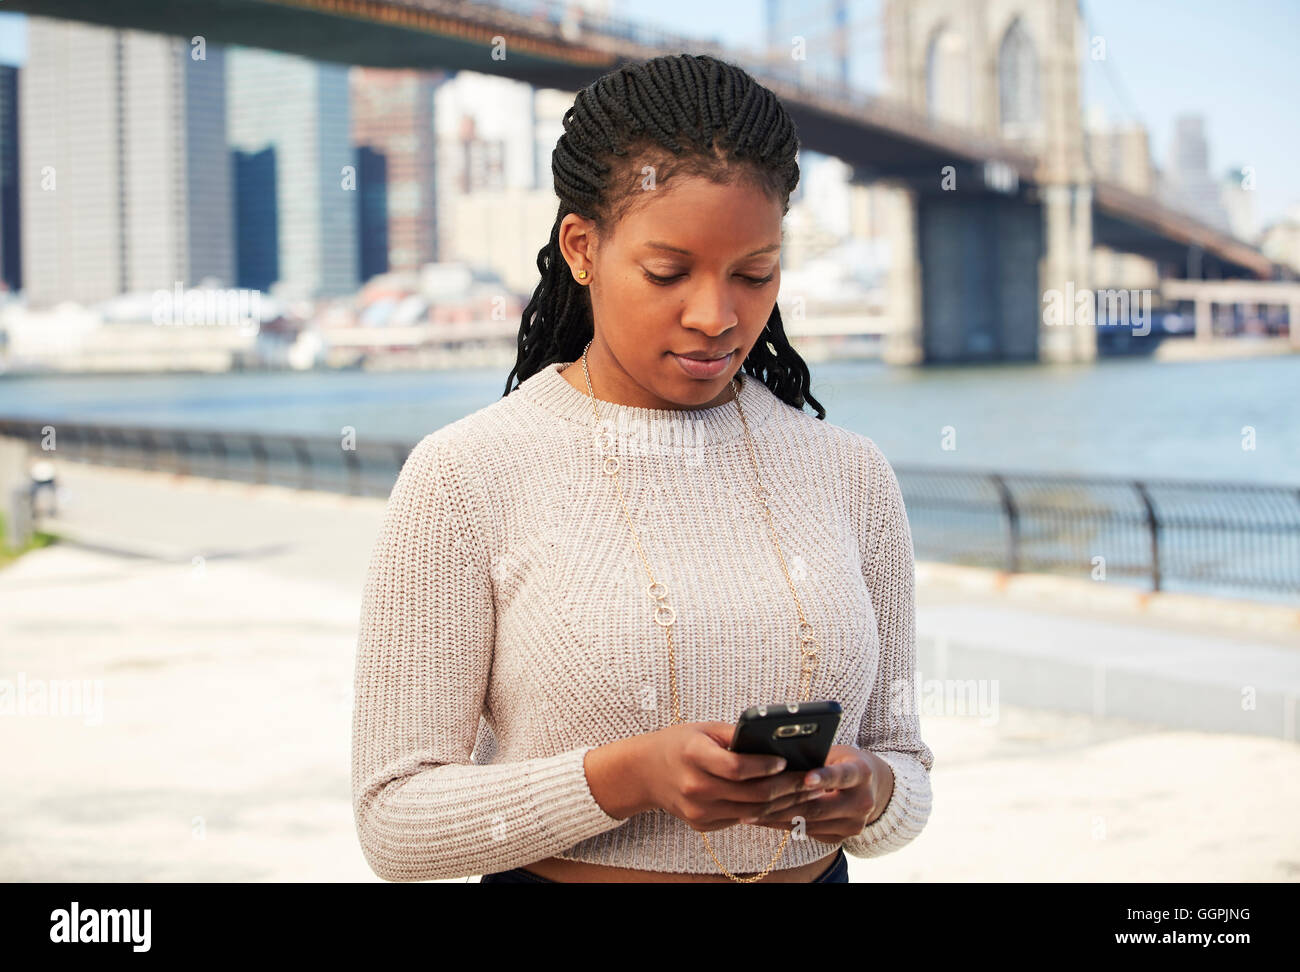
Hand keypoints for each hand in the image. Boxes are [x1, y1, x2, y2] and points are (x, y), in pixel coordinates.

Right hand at [636, 722, 821, 832]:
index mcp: (693, 756)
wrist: (644, 773)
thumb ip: (737, 735)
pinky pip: (740, 818)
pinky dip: (764, 811)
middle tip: (811, 780)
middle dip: (786, 787)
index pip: (736, 767)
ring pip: (751, 811)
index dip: (764, 766)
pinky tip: (783, 802)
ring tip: (805, 793)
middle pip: (750, 793)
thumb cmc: (679, 744)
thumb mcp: (704, 729)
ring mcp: (698, 810)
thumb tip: (777, 740)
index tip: (786, 760)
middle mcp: (695, 787)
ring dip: (783, 803)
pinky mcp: (702, 824)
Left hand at [739, 746, 893, 841]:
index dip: (824, 777)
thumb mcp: (834, 752)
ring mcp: (853, 824)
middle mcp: (862, 801)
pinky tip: (762, 819)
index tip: (806, 778)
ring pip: (809, 822)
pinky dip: (783, 825)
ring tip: (749, 812)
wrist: (868, 787)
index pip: (842, 775)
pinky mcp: (841, 838)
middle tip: (755, 800)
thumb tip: (774, 753)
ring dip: (777, 818)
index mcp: (862, 773)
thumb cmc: (841, 761)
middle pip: (819, 805)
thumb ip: (813, 755)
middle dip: (784, 803)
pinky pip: (807, 832)